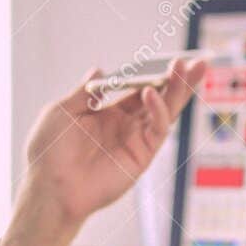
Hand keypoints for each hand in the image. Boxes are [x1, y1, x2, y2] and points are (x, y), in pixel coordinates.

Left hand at [17, 57, 205, 240]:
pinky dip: (158, 110)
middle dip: (178, 80)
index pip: (137, 88)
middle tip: (196, 61)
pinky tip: (151, 93)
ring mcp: (135, 140)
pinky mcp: (141, 156)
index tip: (164, 58)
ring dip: (178, 90)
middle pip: (159, 98)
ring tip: (189, 69)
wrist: (51, 187)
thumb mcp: (62, 111)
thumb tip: (99, 70)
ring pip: (164, 111)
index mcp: (107, 113)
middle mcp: (125, 126)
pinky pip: (157, 130)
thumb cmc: (49, 152)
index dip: (151, 73)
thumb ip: (84, 92)